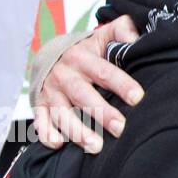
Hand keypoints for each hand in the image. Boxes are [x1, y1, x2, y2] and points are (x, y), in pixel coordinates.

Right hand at [32, 16, 142, 152]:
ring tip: (95, 146)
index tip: (137, 98)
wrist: (48, 56)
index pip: (104, 72)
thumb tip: (134, 39)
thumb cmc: (84, 52)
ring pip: (62, 113)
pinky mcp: (39, 106)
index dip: (121, 84)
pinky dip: (46, 133)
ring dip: (77, 130)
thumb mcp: (101, 37)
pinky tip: (57, 144)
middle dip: (101, 113)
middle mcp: (65, 75)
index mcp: (82, 58)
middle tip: (120, 128)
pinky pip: (40, 121)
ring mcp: (51, 92)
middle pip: (83, 95)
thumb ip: (121, 30)